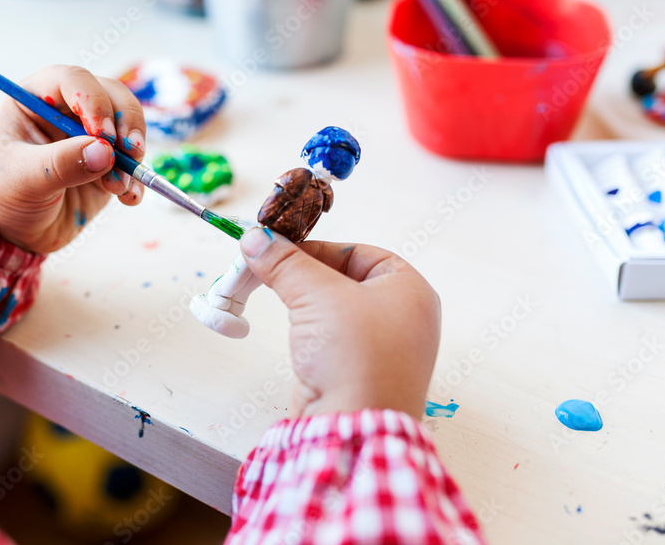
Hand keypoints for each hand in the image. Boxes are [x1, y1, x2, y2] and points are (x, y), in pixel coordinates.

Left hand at [0, 65, 145, 253]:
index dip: (93, 100)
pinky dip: (136, 180)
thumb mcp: (22, 179)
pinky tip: (128, 199)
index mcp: (36, 99)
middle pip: (111, 96)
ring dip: (132, 156)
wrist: (11, 233)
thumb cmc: (1, 195)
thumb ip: (60, 164)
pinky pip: (133, 165)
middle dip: (126, 122)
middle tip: (131, 151)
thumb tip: (105, 151)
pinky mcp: (107, 166)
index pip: (71, 80)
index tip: (103, 134)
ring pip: (128, 128)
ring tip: (117, 188)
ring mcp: (90, 138)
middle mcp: (67, 111)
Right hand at [239, 227, 440, 420]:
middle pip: (344, 278)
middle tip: (267, 267)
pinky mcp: (359, 371)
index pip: (357, 252)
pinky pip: (331, 337)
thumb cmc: (354, 354)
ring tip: (273, 292)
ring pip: (334, 309)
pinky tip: (291, 328)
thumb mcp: (317, 295)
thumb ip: (285, 263)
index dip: (317, 248)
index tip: (279, 249)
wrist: (354, 426)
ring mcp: (382, 347)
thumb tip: (255, 239)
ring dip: (303, 300)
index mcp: (409, 290)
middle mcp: (402, 317)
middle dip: (304, 273)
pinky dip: (308, 328)